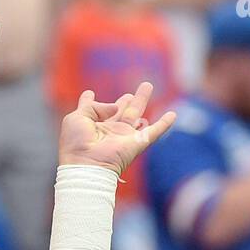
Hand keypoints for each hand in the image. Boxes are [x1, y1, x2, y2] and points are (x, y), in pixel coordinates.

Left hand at [58, 81, 175, 176]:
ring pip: (136, 115)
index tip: (89, 94)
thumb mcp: (76, 117)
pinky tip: (172, 114)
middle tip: (129, 93)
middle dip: (124, 101)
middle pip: (119, 112)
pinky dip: (164, 124)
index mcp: (90, 126)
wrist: (87, 164)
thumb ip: (94, 106)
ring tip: (147, 85)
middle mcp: (107, 131)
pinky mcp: (137, 143)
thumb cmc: (76, 143)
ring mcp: (123, 137)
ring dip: (141, 101)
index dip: (90, 102)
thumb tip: (116, 106)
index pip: (92, 111)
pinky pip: (154, 132)